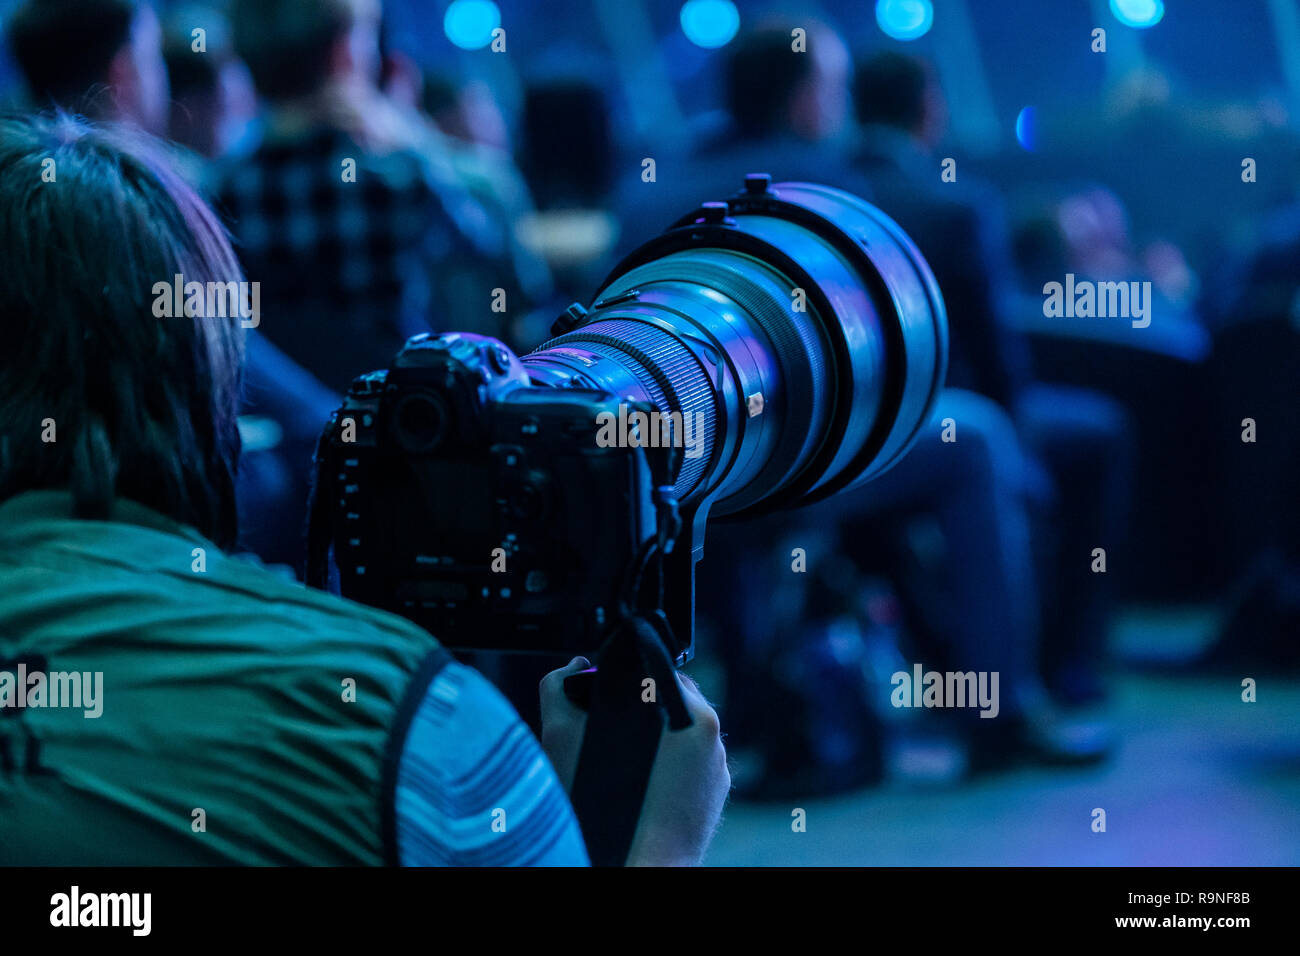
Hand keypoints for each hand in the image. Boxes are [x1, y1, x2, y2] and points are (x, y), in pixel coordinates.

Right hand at [539, 657, 730, 866]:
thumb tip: (575, 666)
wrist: (636, 865)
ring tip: (624, 760)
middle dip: (644, 708)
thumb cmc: (600, 806)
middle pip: (673, 702)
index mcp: (692, 713)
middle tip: (609, 727)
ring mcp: (717, 769)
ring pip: (683, 735)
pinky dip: (669, 770)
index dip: (629, 680)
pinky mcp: (714, 795)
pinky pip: (690, 768)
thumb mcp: (561, 736)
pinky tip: (641, 784)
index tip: (606, 697)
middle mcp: (713, 737)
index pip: (660, 673)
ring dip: (658, 740)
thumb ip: (559, 688)